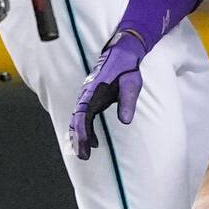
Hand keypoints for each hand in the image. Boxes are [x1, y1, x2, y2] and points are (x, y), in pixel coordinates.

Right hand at [69, 31, 145, 160]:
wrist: (123, 52)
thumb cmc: (128, 68)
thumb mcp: (132, 84)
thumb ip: (128, 102)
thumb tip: (125, 121)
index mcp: (94, 90)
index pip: (82, 113)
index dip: (82, 130)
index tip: (85, 145)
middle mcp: (87, 93)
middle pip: (77, 119)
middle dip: (78, 138)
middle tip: (83, 156)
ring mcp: (87, 96)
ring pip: (78, 118)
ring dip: (80, 136)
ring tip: (85, 154)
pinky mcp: (91, 98)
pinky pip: (83, 116)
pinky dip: (85, 129)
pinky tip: (94, 142)